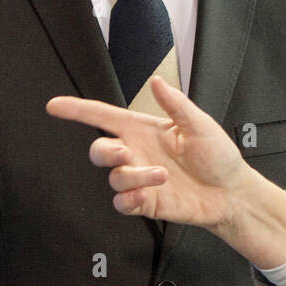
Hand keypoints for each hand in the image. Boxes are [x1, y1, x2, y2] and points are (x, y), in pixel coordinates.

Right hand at [46, 77, 285, 266]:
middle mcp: (137, 153)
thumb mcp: (200, 125)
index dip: (78, 111)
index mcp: (145, 130)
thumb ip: (176, 105)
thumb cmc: (218, 156)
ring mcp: (140, 180)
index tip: (54, 106)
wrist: (231, 192)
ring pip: (114, 178)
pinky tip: (146, 196)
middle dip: (104, 151)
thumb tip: (156, 81)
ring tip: (162, 176)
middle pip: (99, 150)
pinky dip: (129, 199)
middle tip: (124, 153)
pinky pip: (122, 202)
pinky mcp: (146, 203)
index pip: (104, 117)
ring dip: (133, 176)